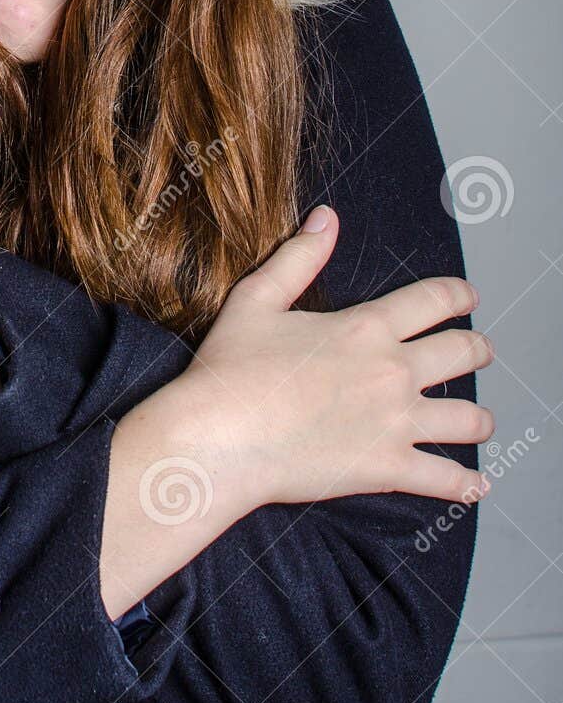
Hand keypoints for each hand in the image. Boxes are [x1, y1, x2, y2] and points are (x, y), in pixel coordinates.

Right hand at [176, 205, 493, 506]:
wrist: (220, 438)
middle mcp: (393, 371)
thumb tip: (327, 217)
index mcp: (366, 327)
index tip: (469, 297)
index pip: (434, 300)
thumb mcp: (257, 299)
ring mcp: (395, 422)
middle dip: (478, 349)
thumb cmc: (231, 369)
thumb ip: (298, 257)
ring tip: (481, 422)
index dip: (459, 295)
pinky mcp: (387, 468)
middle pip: (462, 353)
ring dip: (480, 419)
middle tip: (481, 351)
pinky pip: (443, 478)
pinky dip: (466, 483)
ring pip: (465, 418)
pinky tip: (477, 485)